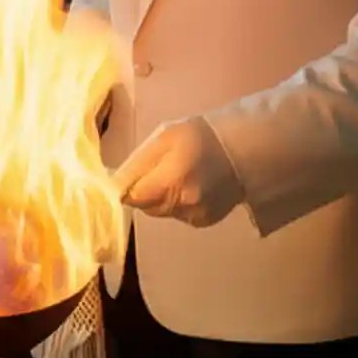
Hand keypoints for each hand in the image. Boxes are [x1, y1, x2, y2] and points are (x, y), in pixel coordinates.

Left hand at [113, 116, 245, 227]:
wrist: (243, 149)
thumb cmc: (198, 137)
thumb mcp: (162, 138)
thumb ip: (136, 163)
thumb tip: (113, 182)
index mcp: (171, 180)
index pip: (132, 197)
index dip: (126, 188)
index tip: (128, 177)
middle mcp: (183, 203)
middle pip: (145, 206)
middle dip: (144, 192)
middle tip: (158, 171)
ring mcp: (195, 215)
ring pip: (160, 212)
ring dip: (161, 198)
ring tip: (177, 177)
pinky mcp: (204, 221)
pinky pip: (177, 215)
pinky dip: (177, 204)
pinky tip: (190, 186)